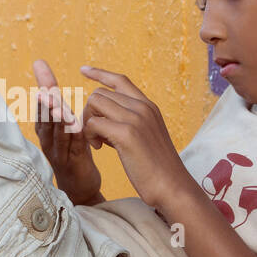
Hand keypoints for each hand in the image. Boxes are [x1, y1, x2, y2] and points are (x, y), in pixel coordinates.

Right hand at [32, 59, 101, 204]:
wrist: (79, 188)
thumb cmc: (72, 154)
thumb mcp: (63, 130)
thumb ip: (57, 110)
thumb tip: (48, 85)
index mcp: (46, 128)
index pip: (43, 102)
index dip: (43, 84)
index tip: (40, 64)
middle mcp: (48, 139)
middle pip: (46, 114)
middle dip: (46, 97)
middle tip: (45, 82)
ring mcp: (58, 152)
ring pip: (57, 131)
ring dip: (56, 116)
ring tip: (55, 102)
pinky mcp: (72, 163)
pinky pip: (73, 147)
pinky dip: (73, 136)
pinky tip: (76, 125)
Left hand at [77, 65, 191, 215]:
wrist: (172, 187)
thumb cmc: (156, 169)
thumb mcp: (145, 137)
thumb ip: (127, 124)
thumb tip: (102, 120)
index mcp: (148, 106)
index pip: (120, 80)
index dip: (99, 73)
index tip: (83, 70)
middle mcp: (143, 107)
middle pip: (100, 93)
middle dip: (90, 112)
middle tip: (96, 135)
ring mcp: (136, 118)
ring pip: (94, 103)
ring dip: (88, 122)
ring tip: (99, 142)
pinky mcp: (127, 134)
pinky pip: (93, 123)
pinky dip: (90, 135)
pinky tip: (99, 148)